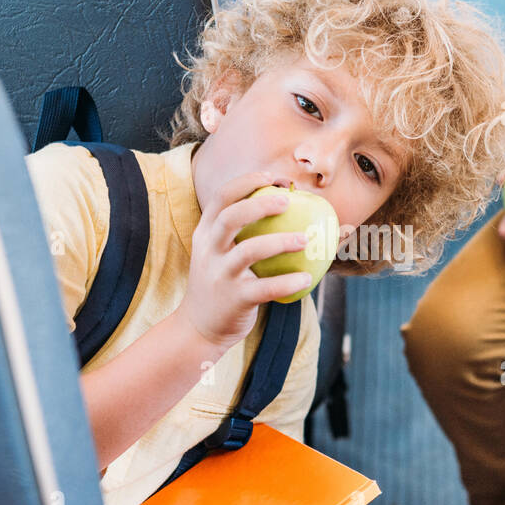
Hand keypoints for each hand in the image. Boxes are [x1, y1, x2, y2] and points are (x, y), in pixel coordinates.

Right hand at [175, 171, 314, 351]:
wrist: (199, 328)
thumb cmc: (221, 282)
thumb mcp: (218, 253)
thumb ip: (240, 232)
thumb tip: (285, 207)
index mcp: (205, 233)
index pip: (221, 197)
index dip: (246, 182)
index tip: (272, 176)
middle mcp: (209, 250)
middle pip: (231, 217)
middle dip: (260, 204)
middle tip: (287, 201)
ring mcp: (220, 275)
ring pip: (248, 251)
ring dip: (279, 242)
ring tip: (305, 240)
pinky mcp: (234, 299)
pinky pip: (264, 288)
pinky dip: (287, 282)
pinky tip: (305, 278)